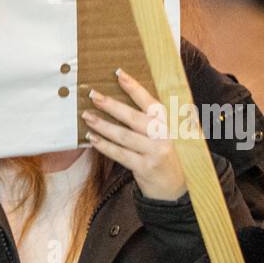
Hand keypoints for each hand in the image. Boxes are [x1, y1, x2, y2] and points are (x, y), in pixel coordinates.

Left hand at [83, 69, 186, 201]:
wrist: (177, 189)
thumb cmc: (167, 156)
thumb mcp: (168, 135)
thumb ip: (154, 119)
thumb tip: (129, 98)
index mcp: (169, 124)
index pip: (150, 102)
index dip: (135, 87)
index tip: (119, 73)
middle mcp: (164, 136)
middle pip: (134, 118)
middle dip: (112, 105)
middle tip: (93, 94)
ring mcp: (154, 153)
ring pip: (124, 136)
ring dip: (103, 125)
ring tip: (87, 115)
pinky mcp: (145, 168)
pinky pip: (120, 154)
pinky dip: (105, 146)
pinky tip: (92, 138)